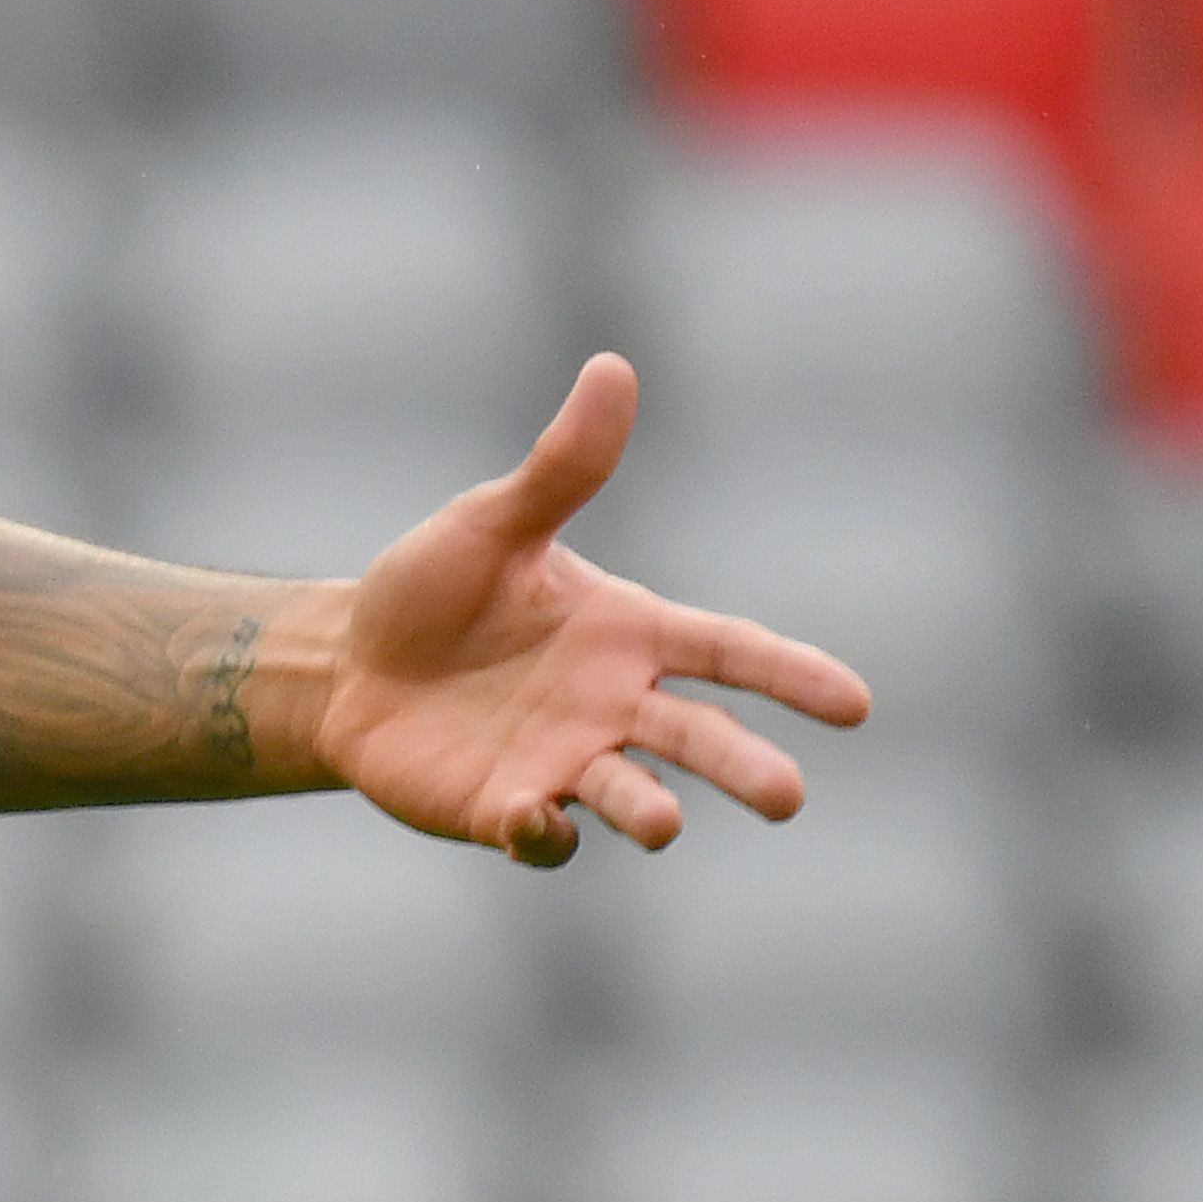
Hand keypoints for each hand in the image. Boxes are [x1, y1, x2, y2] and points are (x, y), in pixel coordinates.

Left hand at [320, 353, 872, 864]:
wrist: (345, 664)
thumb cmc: (432, 590)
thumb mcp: (492, 523)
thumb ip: (561, 468)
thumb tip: (612, 367)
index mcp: (629, 632)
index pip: (729, 651)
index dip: (791, 675)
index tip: (857, 704)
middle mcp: (612, 704)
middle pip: (698, 736)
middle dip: (744, 765)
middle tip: (787, 798)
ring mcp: (564, 762)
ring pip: (630, 795)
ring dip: (650, 810)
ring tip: (668, 823)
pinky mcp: (504, 809)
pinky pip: (540, 833)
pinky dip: (543, 834)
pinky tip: (533, 819)